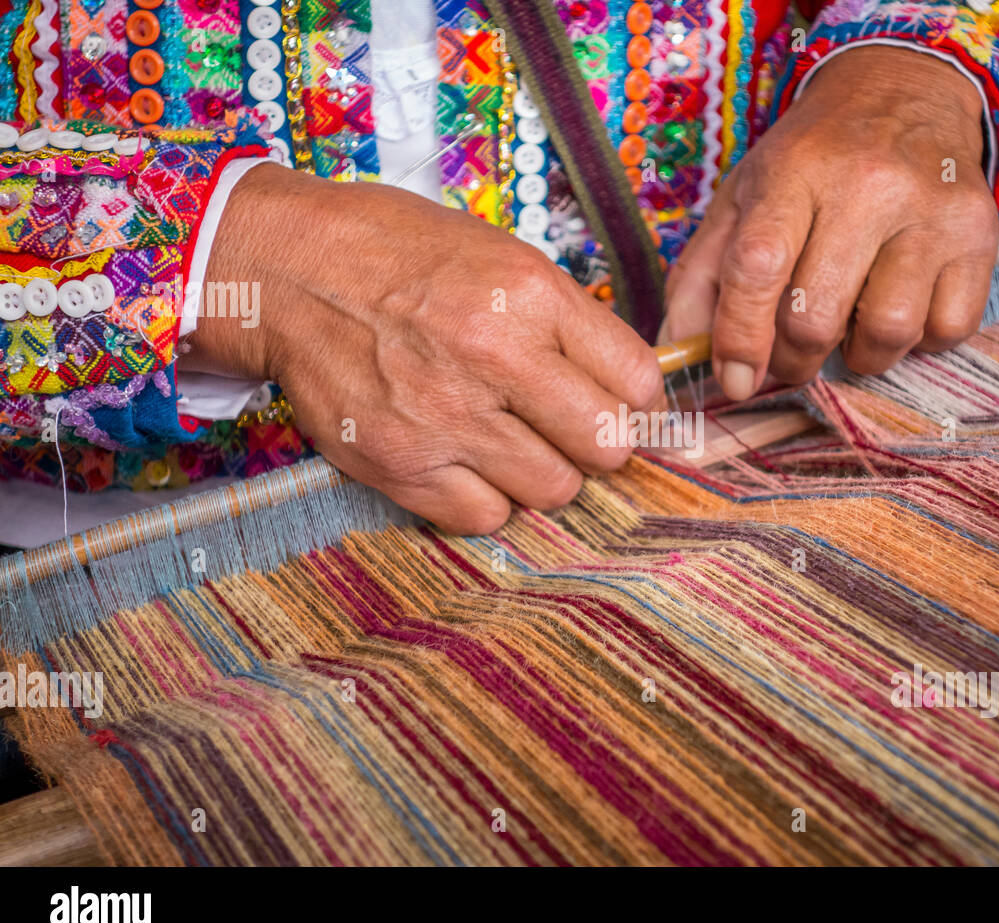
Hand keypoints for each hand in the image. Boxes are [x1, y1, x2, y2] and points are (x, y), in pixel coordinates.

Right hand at [189, 163, 663, 533]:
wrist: (285, 271)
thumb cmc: (395, 256)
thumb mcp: (499, 255)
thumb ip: (565, 321)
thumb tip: (624, 386)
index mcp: (531, 295)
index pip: (639, 382)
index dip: (632, 395)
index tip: (613, 396)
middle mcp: (496, 358)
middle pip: (607, 448)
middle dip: (596, 441)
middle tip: (566, 426)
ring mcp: (447, 418)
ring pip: (553, 491)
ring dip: (541, 473)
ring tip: (508, 440)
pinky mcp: (400, 465)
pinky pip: (485, 517)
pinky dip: (483, 498)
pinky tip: (464, 461)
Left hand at [661, 46, 998, 399]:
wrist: (903, 92)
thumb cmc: (810, 161)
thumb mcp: (742, 198)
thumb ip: (702, 276)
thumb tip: (681, 352)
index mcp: (794, 170)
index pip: (759, 267)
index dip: (741, 337)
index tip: (736, 379)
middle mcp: (868, 184)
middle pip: (819, 316)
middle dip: (795, 360)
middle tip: (793, 356)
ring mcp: (931, 210)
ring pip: (889, 332)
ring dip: (860, 355)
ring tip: (850, 328)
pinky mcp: (980, 235)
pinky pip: (948, 329)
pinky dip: (920, 342)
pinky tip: (900, 309)